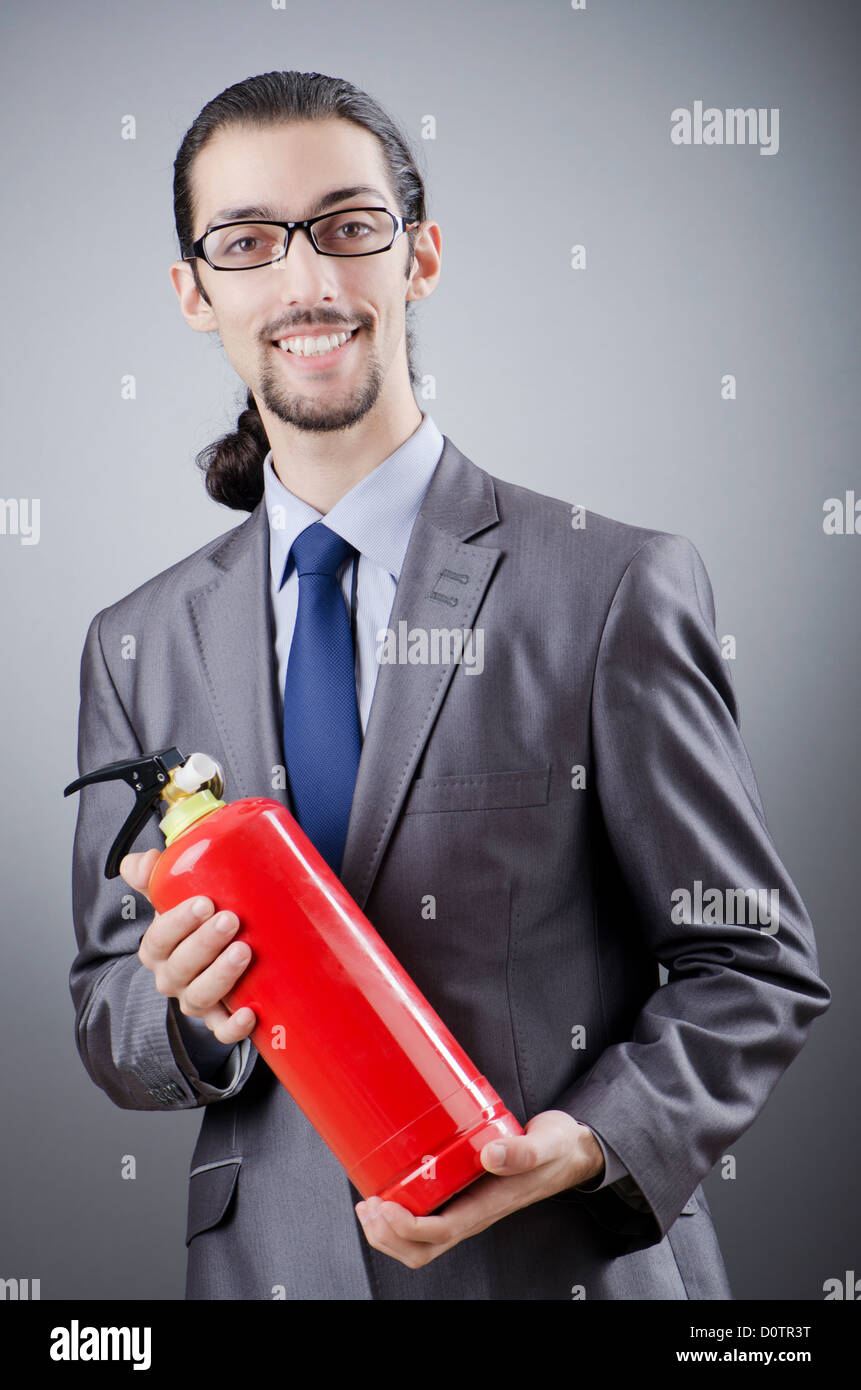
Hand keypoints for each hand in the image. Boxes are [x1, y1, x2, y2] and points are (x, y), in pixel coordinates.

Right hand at [120, 848, 256, 1045]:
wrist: (215, 955)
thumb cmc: (195, 922)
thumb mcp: (172, 894)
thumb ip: (154, 874)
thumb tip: (143, 861)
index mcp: (157, 948)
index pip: (159, 938)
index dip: (179, 922)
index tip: (205, 902)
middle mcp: (171, 977)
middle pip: (180, 967)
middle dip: (204, 944)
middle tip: (230, 920)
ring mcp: (194, 999)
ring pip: (199, 997)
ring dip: (221, 976)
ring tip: (244, 951)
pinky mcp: (218, 1018)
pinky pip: (220, 1031)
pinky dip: (233, 1027)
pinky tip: (250, 1013)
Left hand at [355, 1109, 603, 1267]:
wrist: (568, 1153)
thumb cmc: (555, 1151)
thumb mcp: (544, 1145)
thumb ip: (521, 1151)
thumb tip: (491, 1155)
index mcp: (487, 1208)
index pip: (439, 1233)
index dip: (405, 1228)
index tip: (384, 1204)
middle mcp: (472, 1215)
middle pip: (421, 1249)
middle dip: (388, 1235)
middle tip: (369, 1205)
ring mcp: (465, 1210)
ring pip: (418, 1243)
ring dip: (387, 1232)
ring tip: (369, 1206)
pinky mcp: (459, 1197)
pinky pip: (423, 1221)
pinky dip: (396, 1217)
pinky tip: (387, 1193)